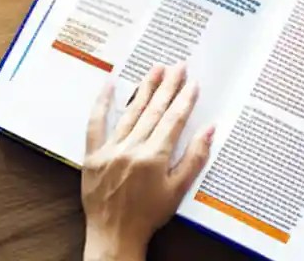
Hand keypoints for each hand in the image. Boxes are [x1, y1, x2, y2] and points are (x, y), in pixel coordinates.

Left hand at [82, 63, 214, 260]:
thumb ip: (194, 158)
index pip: (174, 120)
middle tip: (178, 66)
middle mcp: (132, 149)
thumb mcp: (178, 190)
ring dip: (144, 89)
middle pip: (154, 111)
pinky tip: (111, 84)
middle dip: (168, 86)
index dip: (185, 100)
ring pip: (131, 113)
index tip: (193, 83)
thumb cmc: (149, 216)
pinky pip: (96, 123)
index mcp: (154, 158)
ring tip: (155, 69)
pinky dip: (103, 103)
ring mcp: (110, 150)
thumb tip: (210, 130)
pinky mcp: (93, 155)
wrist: (115, 236)